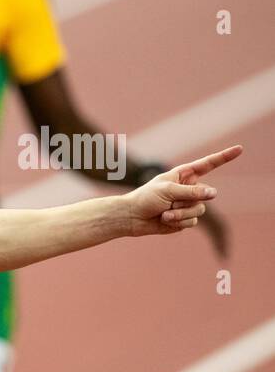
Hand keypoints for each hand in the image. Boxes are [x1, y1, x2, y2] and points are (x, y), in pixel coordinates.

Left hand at [121, 145, 239, 236]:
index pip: (209, 164)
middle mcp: (189, 188)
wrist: (132, 217)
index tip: (240, 149)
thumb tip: (214, 194)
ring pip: (199, 210)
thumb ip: (192, 191)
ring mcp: (188, 204)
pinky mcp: (185, 219)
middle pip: (204, 195)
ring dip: (180, 213)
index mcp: (184, 175)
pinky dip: (178, 222)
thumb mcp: (168, 190)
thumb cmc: (145, 198)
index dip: (224, 157)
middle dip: (186, 201)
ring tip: (165, 213)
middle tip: (168, 203)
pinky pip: (192, 222)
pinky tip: (164, 220)